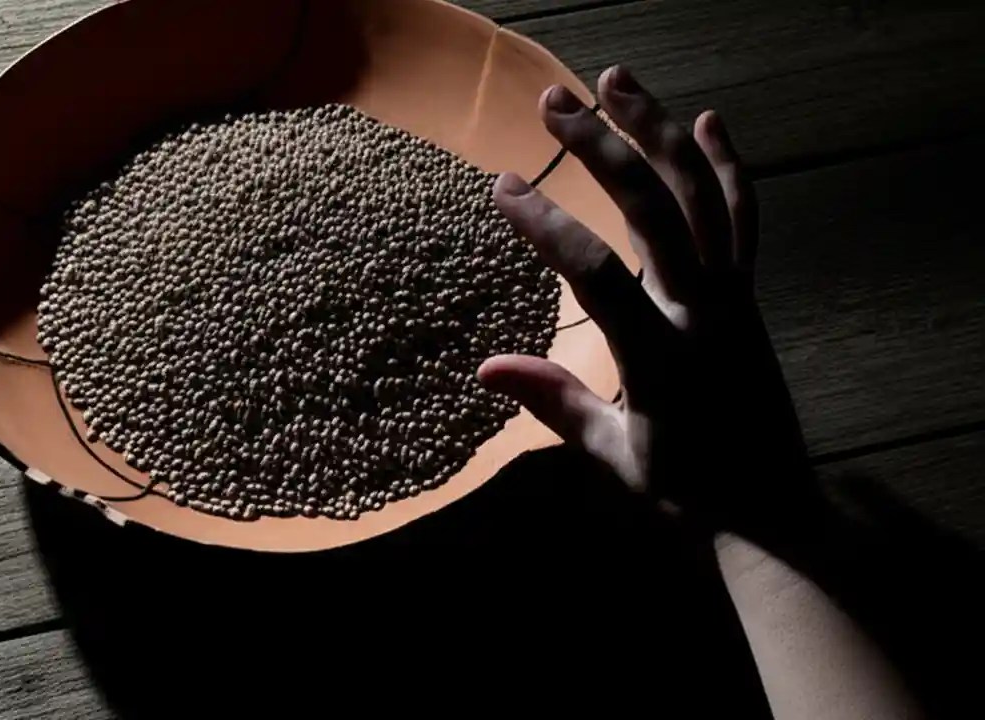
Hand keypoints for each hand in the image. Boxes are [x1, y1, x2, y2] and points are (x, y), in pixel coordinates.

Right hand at [479, 66, 809, 534]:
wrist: (771, 509)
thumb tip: (485, 365)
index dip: (546, 224)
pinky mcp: (748, 297)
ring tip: (618, 80)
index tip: (502, 186)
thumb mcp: (612, 452)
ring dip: (659, 132)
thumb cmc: (685, 489)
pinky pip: (742, 220)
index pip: (596, 272)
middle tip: (554, 102)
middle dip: (602, 148)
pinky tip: (709, 121)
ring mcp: (733, 298)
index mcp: (660, 357)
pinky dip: (728, 168)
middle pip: (655, 208)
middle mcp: (704, 313)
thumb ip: (555, 401)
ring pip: (702, 196)